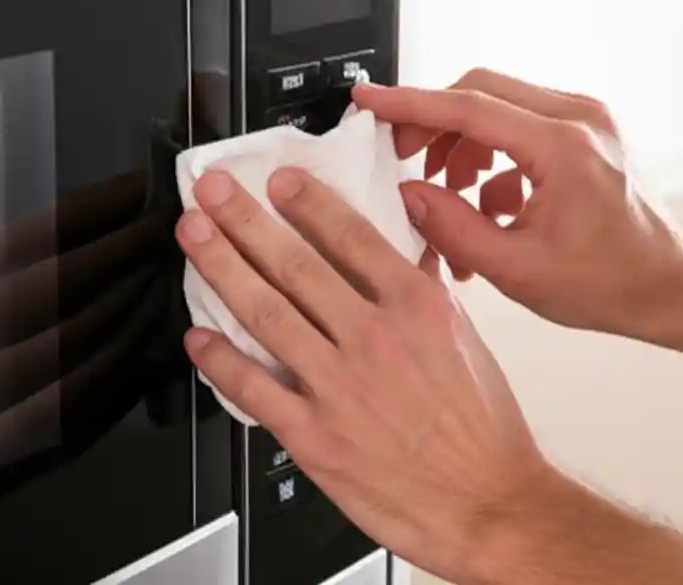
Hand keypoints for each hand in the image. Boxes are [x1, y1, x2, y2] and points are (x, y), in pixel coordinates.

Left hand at [176, 168, 552, 582]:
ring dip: (222, 269)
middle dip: (244, 221)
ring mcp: (340, 386)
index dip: (306, 203)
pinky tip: (197, 337)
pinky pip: (254, 388)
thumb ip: (427, 292)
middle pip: (295, 265)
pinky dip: (219, 360)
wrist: (488, 502)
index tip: (277, 181)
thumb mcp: (466, 340)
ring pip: (266, 314)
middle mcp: (374, 339)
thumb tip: (405, 251)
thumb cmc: (483, 430)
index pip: (351, 237)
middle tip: (210, 192)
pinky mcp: (314, 436)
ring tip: (194, 238)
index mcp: (416, 307)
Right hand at [354, 70, 682, 343]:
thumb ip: (454, 229)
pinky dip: (491, 157)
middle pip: (480, 92)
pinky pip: (520, 126)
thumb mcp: (519, 270)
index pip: (468, 106)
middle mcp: (578, 119)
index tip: (369, 100)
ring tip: (447, 194)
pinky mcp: (585, 134)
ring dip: (462, 143)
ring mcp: (585, 122)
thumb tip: (410, 196)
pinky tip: (488, 205)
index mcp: (563, 147)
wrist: (672, 284)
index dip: (409, 103)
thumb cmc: (614, 282)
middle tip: (401, 157)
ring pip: (498, 107)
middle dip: (432, 122)